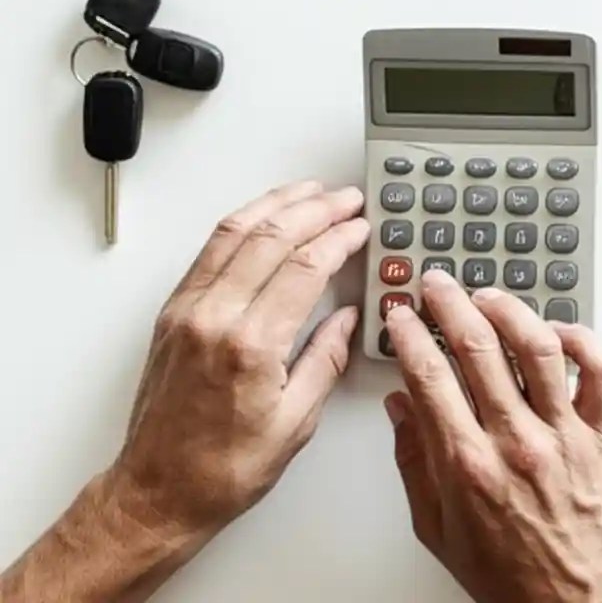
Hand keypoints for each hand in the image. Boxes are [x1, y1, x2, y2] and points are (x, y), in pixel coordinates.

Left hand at [1, 181, 370, 601]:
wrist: (158, 491)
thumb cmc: (223, 469)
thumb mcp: (296, 422)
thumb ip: (326, 359)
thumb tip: (349, 318)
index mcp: (250, 346)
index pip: (304, 268)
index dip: (338, 239)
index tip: (361, 227)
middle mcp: (213, 319)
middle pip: (270, 239)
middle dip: (314, 210)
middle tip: (345, 198)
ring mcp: (186, 312)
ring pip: (233, 234)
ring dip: (274, 205)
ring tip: (308, 191)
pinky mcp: (172, 315)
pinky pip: (208, 252)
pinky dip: (241, 224)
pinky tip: (262, 217)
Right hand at [383, 271, 601, 602]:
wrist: (571, 601)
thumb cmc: (505, 571)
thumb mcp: (435, 527)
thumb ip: (414, 462)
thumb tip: (401, 406)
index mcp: (467, 465)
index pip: (429, 376)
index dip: (407, 335)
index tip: (399, 317)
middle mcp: (516, 442)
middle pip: (477, 347)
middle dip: (448, 303)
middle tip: (435, 285)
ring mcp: (562, 434)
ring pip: (539, 347)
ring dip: (508, 308)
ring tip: (487, 294)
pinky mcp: (599, 435)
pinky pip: (601, 372)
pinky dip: (583, 339)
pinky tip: (556, 330)